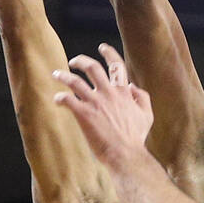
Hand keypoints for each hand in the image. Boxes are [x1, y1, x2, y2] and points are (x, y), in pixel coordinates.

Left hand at [53, 44, 153, 167]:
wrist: (126, 155)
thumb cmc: (136, 138)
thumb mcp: (147, 115)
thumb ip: (142, 98)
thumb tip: (132, 86)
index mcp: (123, 92)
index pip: (116, 65)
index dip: (109, 53)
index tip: (102, 47)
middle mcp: (109, 94)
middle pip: (92, 67)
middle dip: (81, 61)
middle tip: (74, 61)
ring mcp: (96, 103)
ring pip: (75, 81)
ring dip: (64, 75)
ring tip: (57, 74)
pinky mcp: (84, 115)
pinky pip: (68, 99)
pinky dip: (60, 97)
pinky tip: (57, 100)